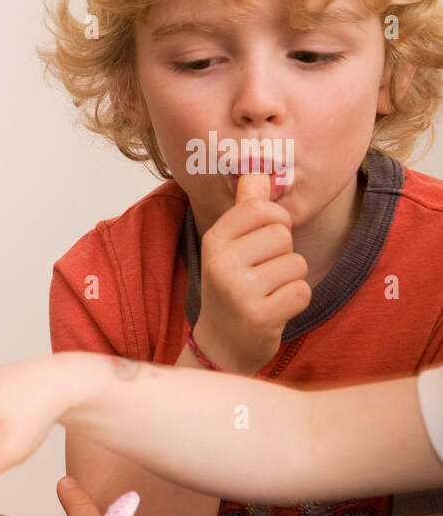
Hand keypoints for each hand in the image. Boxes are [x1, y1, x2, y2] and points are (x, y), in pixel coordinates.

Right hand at [193, 171, 310, 372]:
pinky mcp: (260, 316)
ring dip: (289, 280)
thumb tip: (258, 170)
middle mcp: (221, 263)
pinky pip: (301, 291)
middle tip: (260, 276)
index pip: (262, 208)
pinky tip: (274, 310)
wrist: (221, 344)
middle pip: (282, 235)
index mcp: (214, 240)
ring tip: (266, 293)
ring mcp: (239, 291)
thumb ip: (245, 209)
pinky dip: (295, 302)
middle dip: (282, 255)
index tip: (260, 243)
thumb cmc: (231, 288)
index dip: (274, 223)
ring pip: (296, 263)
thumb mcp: (229, 246)